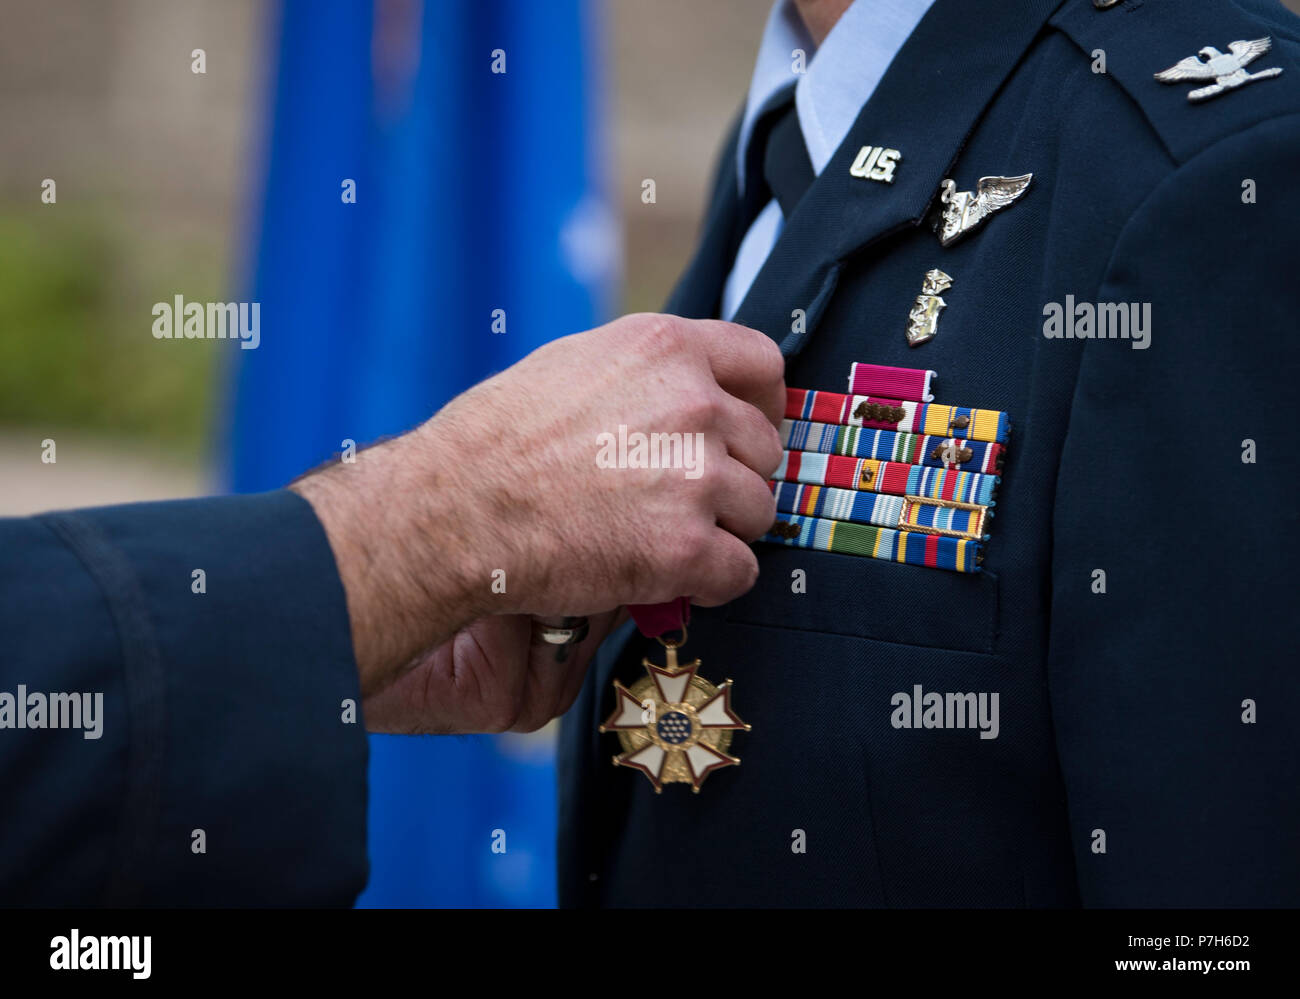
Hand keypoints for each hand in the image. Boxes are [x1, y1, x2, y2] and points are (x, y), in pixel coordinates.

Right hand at [292, 313, 784, 709]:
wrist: (455, 511)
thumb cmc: (497, 442)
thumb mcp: (576, 366)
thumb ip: (647, 373)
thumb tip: (693, 393)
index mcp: (666, 348)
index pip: (763, 365)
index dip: (762, 406)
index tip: (748, 431)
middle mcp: (693, 404)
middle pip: (764, 450)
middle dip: (733, 480)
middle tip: (683, 502)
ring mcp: (695, 477)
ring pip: (758, 513)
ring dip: (721, 532)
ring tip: (660, 538)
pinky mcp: (686, 547)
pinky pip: (739, 572)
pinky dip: (710, 584)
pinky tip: (664, 577)